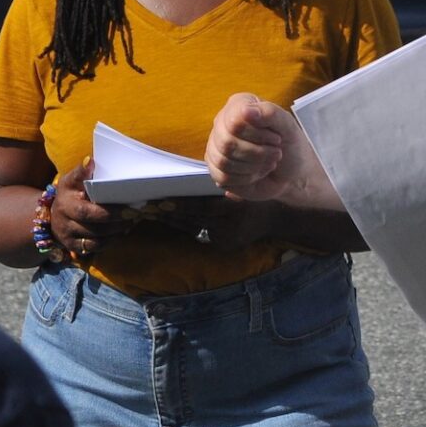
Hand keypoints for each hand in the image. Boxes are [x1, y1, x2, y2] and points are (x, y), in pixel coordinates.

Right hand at [46, 158, 134, 259]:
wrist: (52, 215)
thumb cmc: (69, 193)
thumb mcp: (71, 180)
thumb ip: (81, 171)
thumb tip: (91, 160)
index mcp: (66, 203)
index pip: (87, 211)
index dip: (109, 211)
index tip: (129, 208)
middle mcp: (65, 222)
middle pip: (94, 227)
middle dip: (117, 222)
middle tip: (135, 214)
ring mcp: (68, 237)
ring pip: (96, 239)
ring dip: (117, 232)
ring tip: (132, 221)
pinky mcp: (73, 248)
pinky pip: (95, 248)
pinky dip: (110, 241)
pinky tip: (121, 232)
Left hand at [157, 195, 278, 250]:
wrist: (276, 217)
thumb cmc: (256, 194)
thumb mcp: (240, 185)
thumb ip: (217, 187)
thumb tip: (187, 181)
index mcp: (234, 208)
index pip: (202, 207)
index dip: (181, 205)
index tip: (162, 201)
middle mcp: (230, 226)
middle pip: (194, 220)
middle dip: (171, 214)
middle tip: (148, 207)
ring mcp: (227, 239)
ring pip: (194, 229)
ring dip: (174, 222)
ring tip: (154, 213)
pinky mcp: (224, 246)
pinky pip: (201, 234)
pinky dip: (187, 227)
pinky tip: (172, 221)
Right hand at [205, 93, 343, 210]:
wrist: (293, 174)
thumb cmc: (290, 146)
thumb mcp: (288, 125)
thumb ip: (269, 112)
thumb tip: (246, 111)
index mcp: (238, 106)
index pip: (234, 122)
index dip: (257, 135)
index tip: (276, 138)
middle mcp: (223, 124)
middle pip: (226, 143)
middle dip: (257, 154)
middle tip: (275, 153)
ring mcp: (217, 147)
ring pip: (223, 162)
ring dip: (253, 167)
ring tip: (268, 163)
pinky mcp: (217, 169)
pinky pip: (222, 178)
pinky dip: (245, 179)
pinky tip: (256, 173)